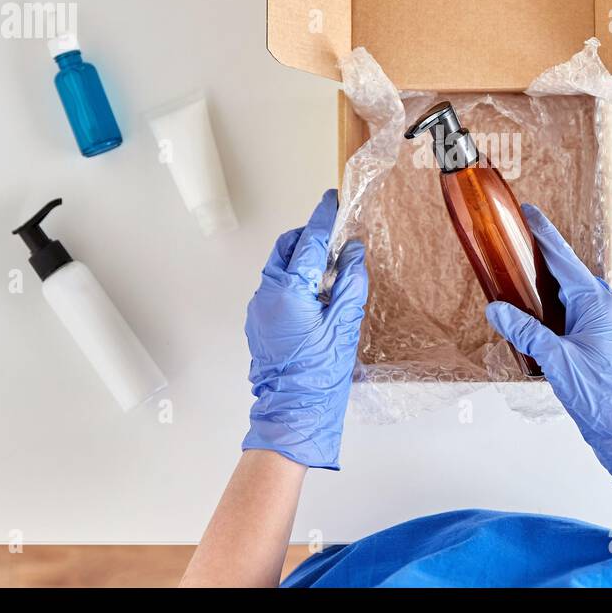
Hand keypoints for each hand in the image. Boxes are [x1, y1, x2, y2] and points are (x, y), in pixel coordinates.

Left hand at [242, 190, 367, 469]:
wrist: (293, 411)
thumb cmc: (319, 374)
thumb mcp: (344, 324)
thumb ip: (348, 282)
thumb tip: (352, 252)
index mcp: (287, 289)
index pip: (307, 241)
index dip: (322, 218)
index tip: (331, 200)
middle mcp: (266, 294)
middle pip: (285, 250)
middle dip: (307, 238)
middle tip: (334, 239)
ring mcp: (259, 309)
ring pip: (279, 269)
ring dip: (301, 261)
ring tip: (330, 271)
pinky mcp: (260, 324)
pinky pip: (276, 290)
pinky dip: (294, 282)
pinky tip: (316, 296)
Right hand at [486, 204, 611, 486]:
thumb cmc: (601, 395)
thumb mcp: (556, 359)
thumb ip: (526, 331)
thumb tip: (497, 309)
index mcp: (598, 303)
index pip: (564, 259)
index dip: (544, 234)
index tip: (528, 212)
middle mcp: (606, 307)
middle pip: (568, 272)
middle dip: (542, 257)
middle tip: (516, 242)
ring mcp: (606, 323)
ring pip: (572, 294)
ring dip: (547, 284)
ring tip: (520, 273)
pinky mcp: (601, 340)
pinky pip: (575, 312)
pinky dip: (555, 306)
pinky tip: (536, 312)